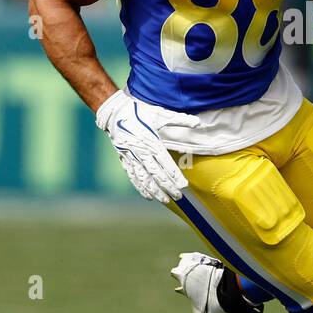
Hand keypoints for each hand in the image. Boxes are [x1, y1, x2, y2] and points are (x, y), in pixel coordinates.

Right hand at [96, 89, 199, 203]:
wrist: (114, 112)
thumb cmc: (140, 112)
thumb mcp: (161, 114)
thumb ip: (180, 119)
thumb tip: (198, 122)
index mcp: (152, 141)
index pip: (165, 162)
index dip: (174, 175)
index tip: (183, 185)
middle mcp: (141, 151)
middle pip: (156, 174)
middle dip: (167, 186)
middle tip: (178, 196)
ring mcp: (132, 157)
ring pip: (144, 178)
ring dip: (154, 190)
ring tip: (164, 200)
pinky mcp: (124, 159)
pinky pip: (133, 176)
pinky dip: (140, 187)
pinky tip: (148, 195)